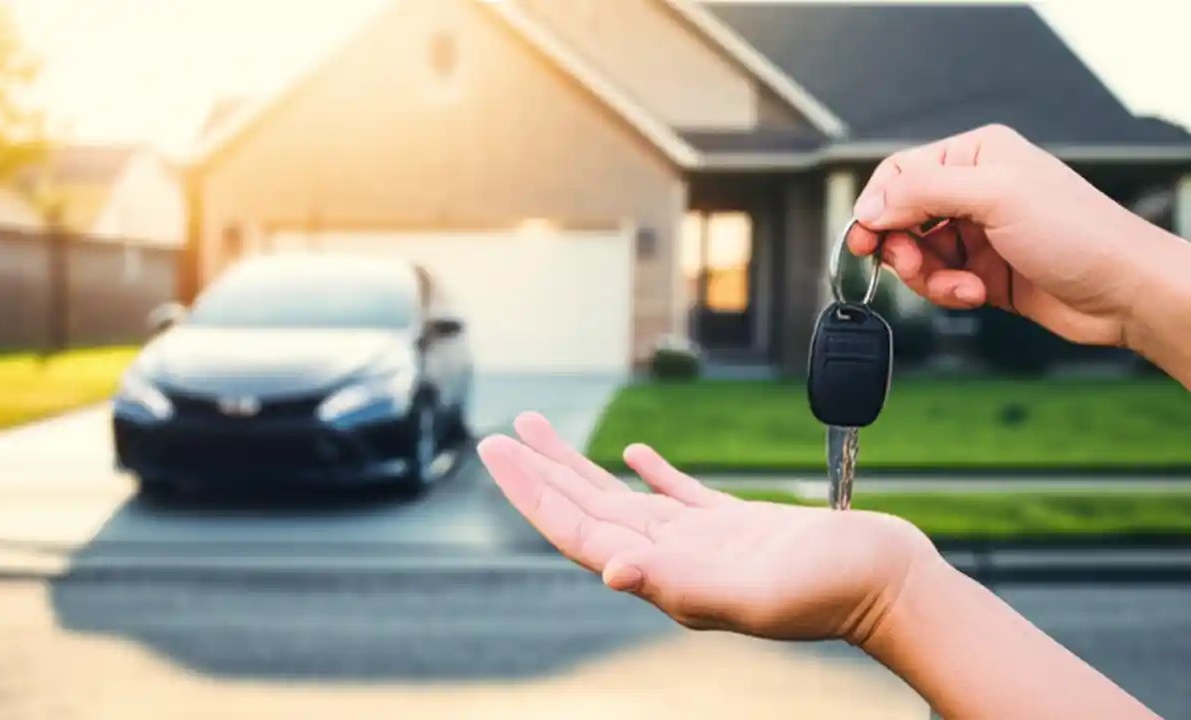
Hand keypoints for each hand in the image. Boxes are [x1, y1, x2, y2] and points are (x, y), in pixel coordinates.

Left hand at [478, 412, 936, 644]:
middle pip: (588, 510)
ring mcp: (703, 541)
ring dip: (579, 466)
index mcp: (667, 573)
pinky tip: (631, 454)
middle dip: (540, 472)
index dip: (532, 493)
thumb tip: (611, 571)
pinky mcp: (735, 525)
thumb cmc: (833, 592)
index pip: (578, 529)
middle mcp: (674, 557)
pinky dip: (649, 472)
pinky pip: (677, 493)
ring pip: (623, 497)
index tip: (495, 452)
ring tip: (543, 432)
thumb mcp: (754, 590)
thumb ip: (681, 582)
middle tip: (502, 432)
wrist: (892, 585)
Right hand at [849, 124, 1167, 346]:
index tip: (865, 237)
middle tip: (910, 266)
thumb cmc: (1078, 233)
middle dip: (902, 247)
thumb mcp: (996, 196)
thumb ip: (924, 192)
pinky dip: (948, 292)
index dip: (876, 205)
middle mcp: (973, 190)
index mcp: (976, 155)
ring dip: (929, 276)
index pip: (899, 172)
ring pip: (916, 255)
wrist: (1123, 291)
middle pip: (900, 217)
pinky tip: (975, 294)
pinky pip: (938, 281)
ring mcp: (977, 233)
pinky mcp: (982, 272)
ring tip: (960, 286)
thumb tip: (870, 206)